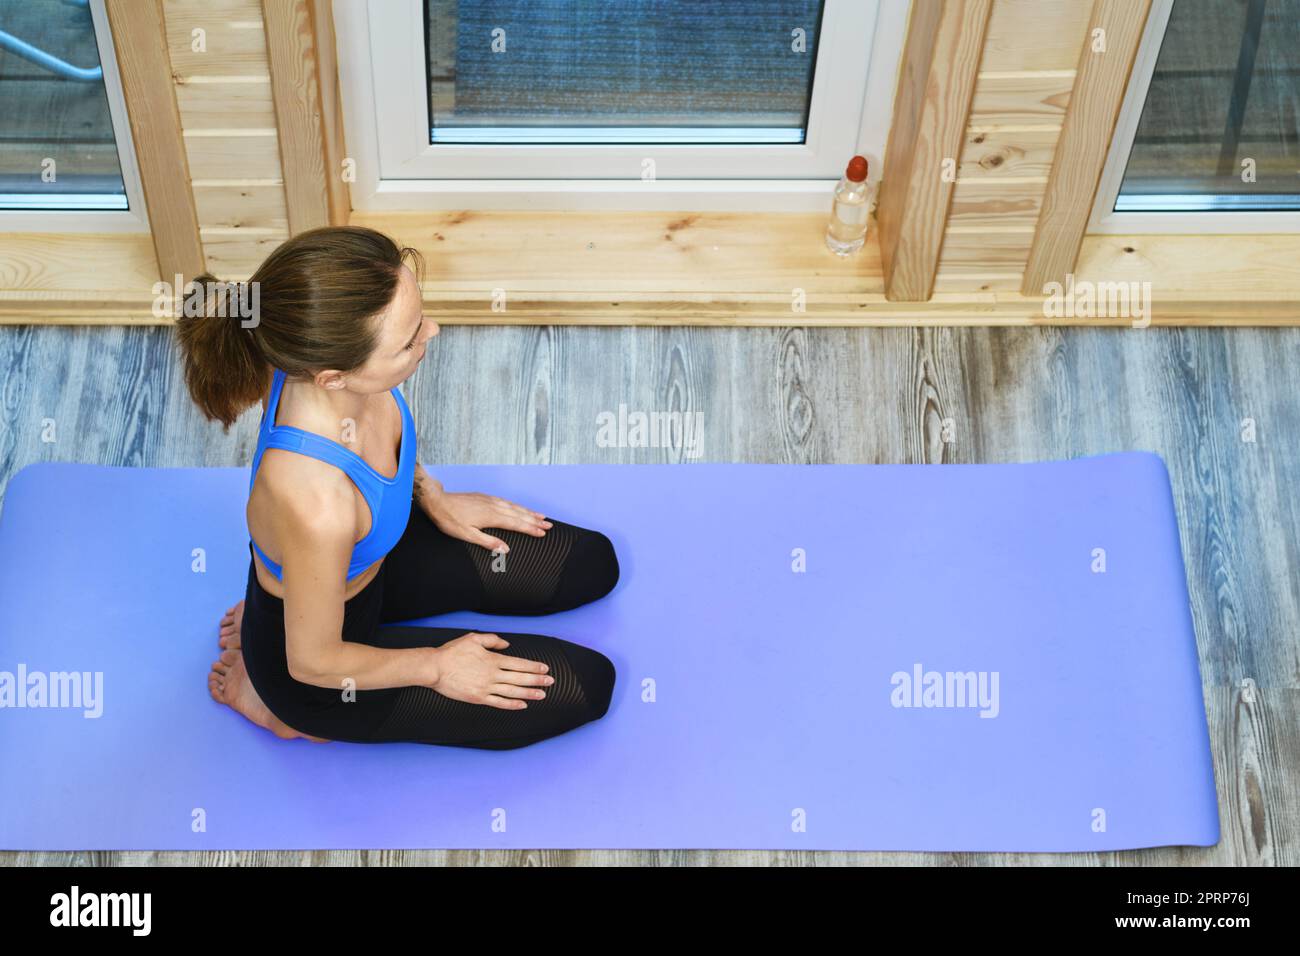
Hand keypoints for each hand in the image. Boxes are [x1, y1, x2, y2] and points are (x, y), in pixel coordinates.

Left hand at [427, 490, 552, 552]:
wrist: (438, 501)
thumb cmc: (450, 520)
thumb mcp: (467, 535)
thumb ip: (488, 542)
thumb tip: (506, 549)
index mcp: (492, 517)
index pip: (516, 524)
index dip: (530, 529)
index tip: (543, 532)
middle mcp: (494, 506)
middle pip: (519, 514)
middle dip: (535, 520)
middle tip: (549, 524)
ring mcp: (490, 500)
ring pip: (514, 507)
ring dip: (528, 512)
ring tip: (540, 515)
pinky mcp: (485, 497)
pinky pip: (506, 502)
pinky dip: (517, 506)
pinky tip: (519, 508)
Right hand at [430, 632, 553, 709]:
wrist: (435, 668)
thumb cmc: (452, 652)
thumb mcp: (473, 638)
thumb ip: (493, 640)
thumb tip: (507, 644)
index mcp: (493, 659)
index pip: (519, 663)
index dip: (533, 667)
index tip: (545, 669)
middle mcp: (492, 674)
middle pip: (520, 678)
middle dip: (537, 680)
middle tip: (550, 682)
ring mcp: (486, 688)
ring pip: (512, 692)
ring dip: (529, 693)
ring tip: (542, 695)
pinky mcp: (478, 698)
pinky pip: (499, 702)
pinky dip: (512, 704)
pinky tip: (522, 704)